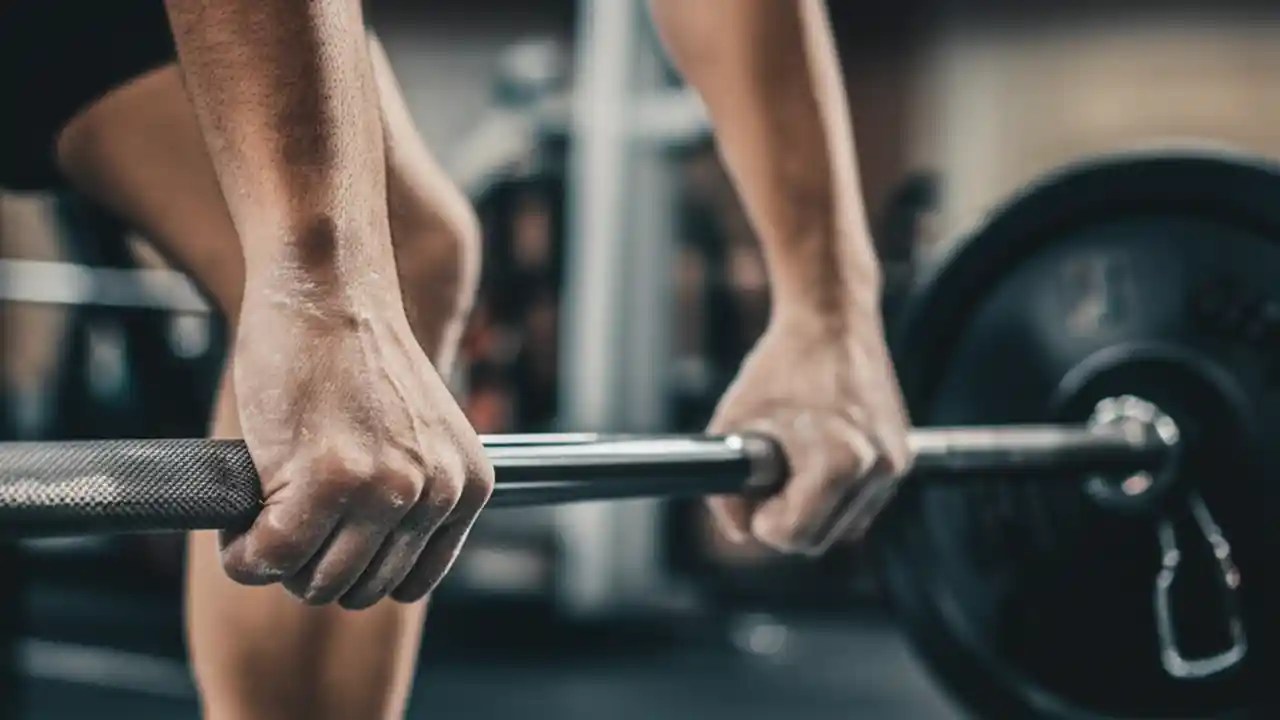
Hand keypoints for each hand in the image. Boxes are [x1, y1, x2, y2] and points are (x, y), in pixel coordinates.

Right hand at [221, 277, 492, 608]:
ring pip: (314, 584)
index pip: (410, 581)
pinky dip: (242, 554)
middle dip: (309, 566)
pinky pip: (270, 558)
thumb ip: (411, 497)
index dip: (355, 569)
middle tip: (282, 520)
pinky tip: (239, 521)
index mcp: (468, 488)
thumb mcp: (416, 436)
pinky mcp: (329, 479)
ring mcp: (388, 488)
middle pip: (358, 589)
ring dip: (274, 562)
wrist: (327, 288)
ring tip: (261, 516)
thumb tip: (364, 572)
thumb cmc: (354, 358)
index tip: (325, 538)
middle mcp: (438, 493)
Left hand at [708, 308, 912, 553]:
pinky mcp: (901, 456)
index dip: (762, 522)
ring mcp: (894, 464)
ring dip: (812, 509)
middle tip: (768, 477)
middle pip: (820, 540)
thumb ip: (725, 489)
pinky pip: (861, 503)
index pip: (794, 536)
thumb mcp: (734, 425)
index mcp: (841, 461)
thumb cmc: (779, 368)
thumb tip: (739, 533)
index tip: (755, 492)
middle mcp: (878, 468)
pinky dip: (835, 493)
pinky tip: (817, 456)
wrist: (831, 319)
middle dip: (787, 519)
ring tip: (793, 460)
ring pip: (843, 526)